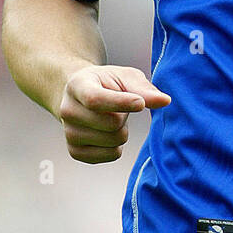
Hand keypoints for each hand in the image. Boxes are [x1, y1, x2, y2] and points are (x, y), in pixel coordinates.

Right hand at [56, 64, 170, 163]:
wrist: (81, 96)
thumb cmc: (107, 83)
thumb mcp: (124, 77)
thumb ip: (143, 89)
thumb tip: (165, 101)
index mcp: (78, 85)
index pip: (95, 99)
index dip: (120, 103)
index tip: (140, 104)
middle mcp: (67, 110)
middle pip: (110, 123)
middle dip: (125, 116)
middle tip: (119, 108)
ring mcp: (69, 133)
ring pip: (112, 141)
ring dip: (122, 131)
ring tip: (112, 118)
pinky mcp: (75, 151)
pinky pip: (110, 155)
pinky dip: (117, 146)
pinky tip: (108, 133)